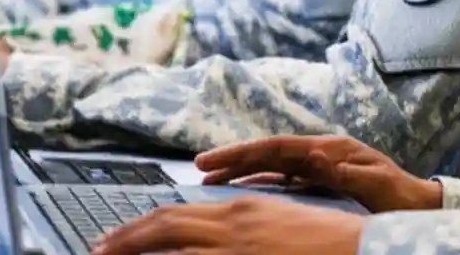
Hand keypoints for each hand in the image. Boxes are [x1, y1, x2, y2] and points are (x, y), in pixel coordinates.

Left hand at [91, 197, 363, 254]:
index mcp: (241, 209)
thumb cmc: (326, 243)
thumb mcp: (277, 224)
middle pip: (162, 226)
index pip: (176, 214)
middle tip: (98, 250)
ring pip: (170, 251)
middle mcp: (232, 226)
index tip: (117, 238)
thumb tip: (210, 239)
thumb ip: (240, 228)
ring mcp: (235, 251)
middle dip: (123, 239)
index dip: (140, 226)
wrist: (361, 249)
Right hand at [197, 135, 442, 213]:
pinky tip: (240, 191)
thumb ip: (343, 171)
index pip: (277, 147)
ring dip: (241, 170)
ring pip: (271, 166)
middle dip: (233, 158)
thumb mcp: (373, 182)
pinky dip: (258, 183)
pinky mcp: (319, 181)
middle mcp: (319, 153)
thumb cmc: (398, 193)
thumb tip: (312, 156)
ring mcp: (318, 166)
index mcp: (329, 148)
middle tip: (199, 167)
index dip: (243, 152)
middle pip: (268, 153)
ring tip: (211, 180)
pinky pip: (281, 180)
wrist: (417, 202)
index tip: (214, 160)